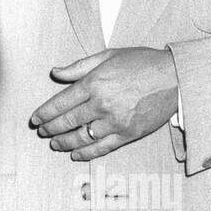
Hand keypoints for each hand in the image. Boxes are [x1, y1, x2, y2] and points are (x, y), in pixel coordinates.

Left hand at [29, 47, 178, 161]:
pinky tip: (75, 154)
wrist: (175, 77)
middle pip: (67, 122)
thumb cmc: (141, 63)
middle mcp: (101, 104)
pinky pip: (102, 148)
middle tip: (41, 132)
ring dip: (64, 142)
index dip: (44, 113)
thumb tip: (55, 72)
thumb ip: (78, 66)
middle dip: (51, 128)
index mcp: (94, 83)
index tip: (35, 119)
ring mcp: (115, 121)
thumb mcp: (107, 56)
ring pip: (81, 137)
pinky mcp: (128, 134)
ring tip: (54, 144)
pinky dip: (86, 153)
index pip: (61, 103)